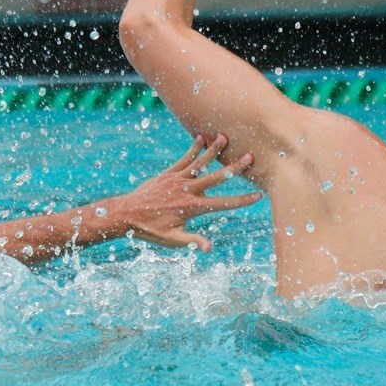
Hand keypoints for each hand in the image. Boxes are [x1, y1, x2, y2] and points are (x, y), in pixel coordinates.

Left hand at [113, 134, 260, 251]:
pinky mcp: (168, 174)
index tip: (259, 195)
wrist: (127, 214)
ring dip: (213, 150)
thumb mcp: (172, 240)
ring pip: (200, 163)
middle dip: (235, 168)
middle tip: (250, 157)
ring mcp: (177, 179)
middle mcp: (187, 190)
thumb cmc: (150, 230)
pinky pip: (183, 159)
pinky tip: (201, 138)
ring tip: (225, 137)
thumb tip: (210, 248)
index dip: (243, 200)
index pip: (224, 203)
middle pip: (216, 177)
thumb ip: (192, 241)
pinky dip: (193, 149)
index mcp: (193, 207)